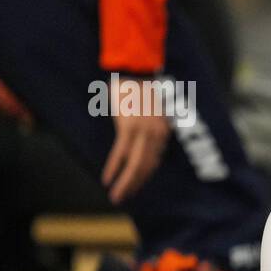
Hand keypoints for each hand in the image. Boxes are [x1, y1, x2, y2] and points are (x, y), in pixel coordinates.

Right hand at [101, 76, 170, 203]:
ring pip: (136, 164)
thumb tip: (136, 146)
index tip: (134, 187)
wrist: (133, 71)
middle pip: (147, 167)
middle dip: (135, 185)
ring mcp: (144, 132)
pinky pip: (122, 154)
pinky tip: (107, 180)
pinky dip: (115, 168)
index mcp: (163, 132)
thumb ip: (146, 130)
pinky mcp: (129, 127)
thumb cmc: (137, 90)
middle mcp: (157, 134)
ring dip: (125, 183)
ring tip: (116, 196)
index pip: (154, 161)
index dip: (143, 176)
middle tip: (124, 199)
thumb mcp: (148, 113)